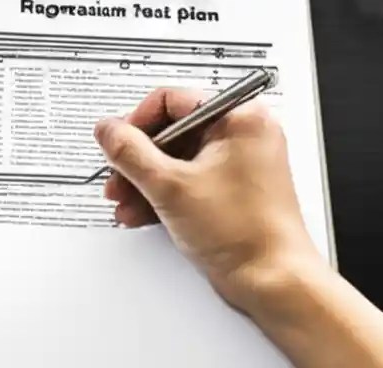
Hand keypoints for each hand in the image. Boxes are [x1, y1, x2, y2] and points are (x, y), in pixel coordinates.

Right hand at [93, 88, 325, 312]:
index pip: (171, 100)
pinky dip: (164, 194)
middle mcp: (244, 134)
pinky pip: (189, 179)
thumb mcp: (169, 185)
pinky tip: (142, 211)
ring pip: (177, 159)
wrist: (273, 282)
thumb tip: (108, 130)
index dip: (136, 122)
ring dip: (145, 180)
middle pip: (171, 132)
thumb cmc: (245, 234)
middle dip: (137, 160)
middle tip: (118, 176)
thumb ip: (129, 152)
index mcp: (239, 118)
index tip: (118, 142)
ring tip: (126, 201)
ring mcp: (240, 163)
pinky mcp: (234, 189)